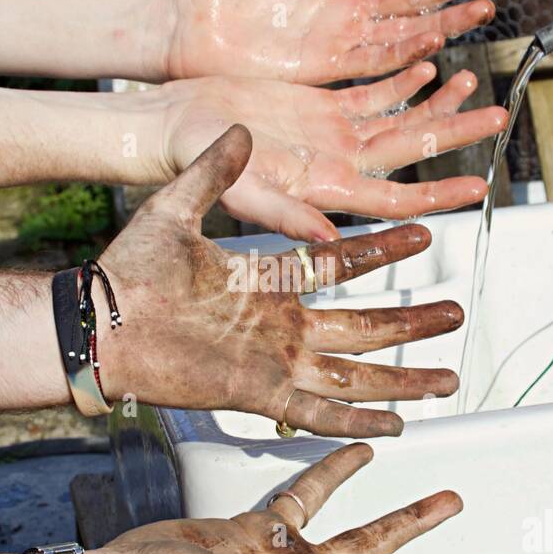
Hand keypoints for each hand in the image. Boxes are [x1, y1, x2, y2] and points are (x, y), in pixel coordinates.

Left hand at [94, 125, 460, 437]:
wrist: (97, 322)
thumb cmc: (129, 271)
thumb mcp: (176, 210)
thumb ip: (213, 172)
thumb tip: (239, 128)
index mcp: (266, 282)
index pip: (340, 265)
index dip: (383, 251)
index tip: (423, 234)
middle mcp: (279, 326)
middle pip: (364, 326)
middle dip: (412, 323)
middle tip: (455, 314)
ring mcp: (272, 362)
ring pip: (354, 373)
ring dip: (401, 377)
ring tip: (446, 377)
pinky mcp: (256, 393)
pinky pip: (317, 410)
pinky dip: (356, 419)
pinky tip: (395, 425)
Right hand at [161, 64, 504, 239]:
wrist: (170, 129)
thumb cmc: (199, 164)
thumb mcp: (238, 193)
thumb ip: (284, 214)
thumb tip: (329, 238)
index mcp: (324, 187)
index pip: (395, 197)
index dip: (437, 195)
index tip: (478, 189)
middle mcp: (335, 164)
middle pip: (409, 149)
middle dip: (454, 133)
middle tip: (498, 118)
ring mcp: (329, 134)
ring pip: (396, 118)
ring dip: (434, 102)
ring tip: (472, 78)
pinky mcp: (317, 107)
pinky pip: (370, 92)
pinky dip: (399, 77)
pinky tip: (427, 61)